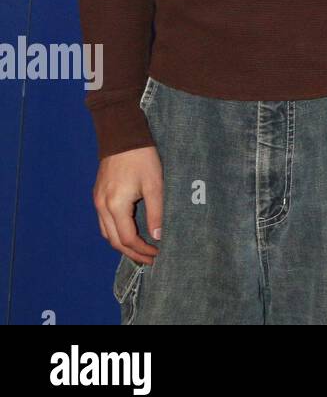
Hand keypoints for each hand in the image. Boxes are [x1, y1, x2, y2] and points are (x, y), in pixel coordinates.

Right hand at [93, 146, 163, 264]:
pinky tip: (128, 232)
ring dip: (122, 245)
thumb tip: (158, 236)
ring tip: (141, 250)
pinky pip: (104, 222)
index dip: (142, 250)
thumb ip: (157, 212)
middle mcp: (101, 207)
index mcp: (115, 206)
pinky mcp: (98, 195)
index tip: (157, 254)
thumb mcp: (154, 184)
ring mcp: (97, 201)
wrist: (122, 136)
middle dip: (132, 253)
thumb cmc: (142, 158)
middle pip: (114, 241)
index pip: (127, 239)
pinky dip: (116, 232)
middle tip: (150, 259)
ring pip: (107, 233)